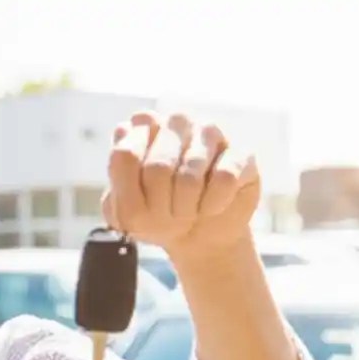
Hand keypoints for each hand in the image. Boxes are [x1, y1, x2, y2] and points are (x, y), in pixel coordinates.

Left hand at [101, 111, 260, 260]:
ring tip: (189, 214)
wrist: (199, 238)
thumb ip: (117, 178)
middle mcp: (177, 122)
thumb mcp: (125, 211)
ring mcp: (211, 133)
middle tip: (167, 218)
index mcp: (144, 127)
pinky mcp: (241, 154)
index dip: (130, 193)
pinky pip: (224, 179)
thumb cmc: (158, 216)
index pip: (126, 154)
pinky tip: (211, 208)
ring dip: (186, 209)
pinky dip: (213, 205)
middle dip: (159, 207)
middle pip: (157, 167)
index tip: (138, 210)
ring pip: (190, 175)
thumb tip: (123, 132)